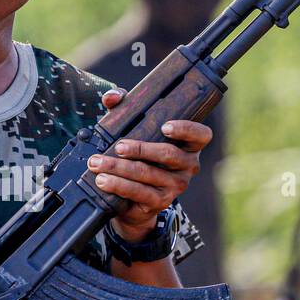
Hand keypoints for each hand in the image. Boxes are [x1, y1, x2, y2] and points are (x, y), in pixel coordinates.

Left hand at [88, 88, 213, 241]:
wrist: (134, 200)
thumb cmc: (138, 158)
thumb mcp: (133, 131)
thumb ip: (123, 110)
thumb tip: (112, 97)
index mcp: (188, 146)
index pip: (201, 135)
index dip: (187, 129)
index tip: (165, 126)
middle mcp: (187, 166)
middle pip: (168, 154)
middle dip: (140, 148)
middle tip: (118, 146)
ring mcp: (176, 186)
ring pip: (147, 173)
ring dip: (119, 168)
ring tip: (97, 163)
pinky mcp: (161, 202)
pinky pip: (139, 192)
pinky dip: (118, 185)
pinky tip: (103, 181)